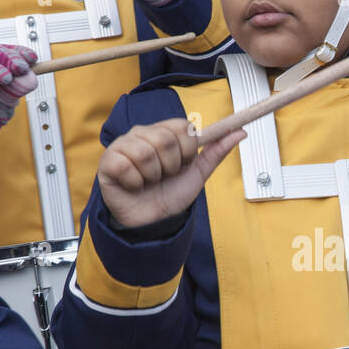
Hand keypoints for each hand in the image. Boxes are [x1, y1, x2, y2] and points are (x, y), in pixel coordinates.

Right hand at [100, 117, 244, 228]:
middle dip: (172, 166)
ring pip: (146, 153)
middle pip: (165, 139)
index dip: (187, 150)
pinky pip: (126, 166)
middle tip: (165, 176)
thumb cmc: (170, 194)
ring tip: (149, 182)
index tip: (184, 164)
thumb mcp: (197, 174)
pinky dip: (135, 183)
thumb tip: (240, 132)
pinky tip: (134, 186)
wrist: (152, 222)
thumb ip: (216, 151)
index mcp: (163, 132)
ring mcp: (123, 146)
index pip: (181, 126)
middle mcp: (142, 134)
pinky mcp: (108, 162)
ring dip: (153, 176)